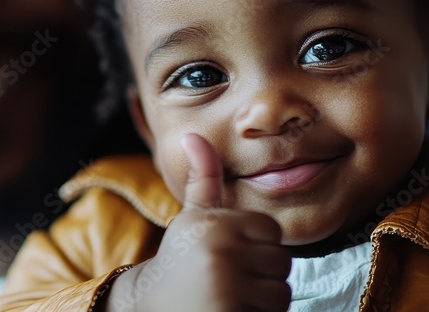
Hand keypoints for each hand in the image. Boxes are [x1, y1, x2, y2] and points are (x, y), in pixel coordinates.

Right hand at [104, 134, 291, 311]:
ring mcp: (228, 288)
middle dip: (259, 275)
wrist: (148, 308)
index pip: (271, 230)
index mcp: (216, 224)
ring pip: (280, 292)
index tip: (225, 255)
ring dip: (260, 300)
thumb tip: (192, 135)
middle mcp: (222, 252)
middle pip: (280, 262)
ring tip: (227, 296)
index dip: (254, 245)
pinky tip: (229, 310)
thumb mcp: (190, 217)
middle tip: (225, 279)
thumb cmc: (178, 262)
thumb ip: (202, 178)